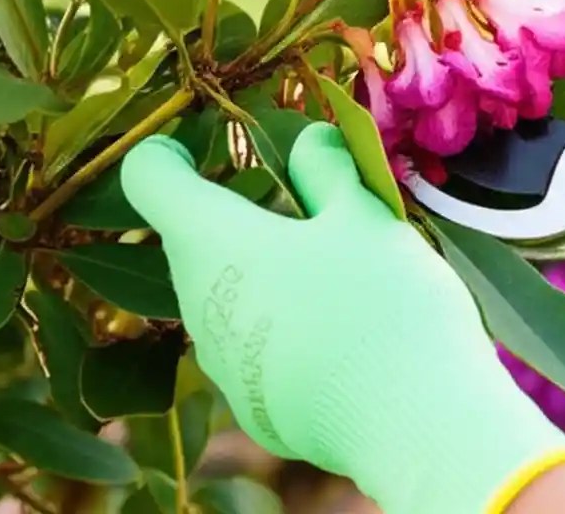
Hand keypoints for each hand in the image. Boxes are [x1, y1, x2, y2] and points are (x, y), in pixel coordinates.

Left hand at [120, 123, 564, 513]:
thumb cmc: (383, 302)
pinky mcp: (257, 411)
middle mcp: (198, 307)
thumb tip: (308, 141)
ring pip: (229, 301)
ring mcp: (224, 367)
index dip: (168, 155)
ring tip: (342, 279)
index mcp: (213, 243)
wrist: (413, 423)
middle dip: (242, 221)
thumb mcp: (365, 216)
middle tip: (314, 213)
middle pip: (197, 244)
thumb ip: (327, 170)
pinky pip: (259, 353)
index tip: (198, 150)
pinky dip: (288, 333)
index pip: (151, 179)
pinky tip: (347, 338)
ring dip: (267, 278)